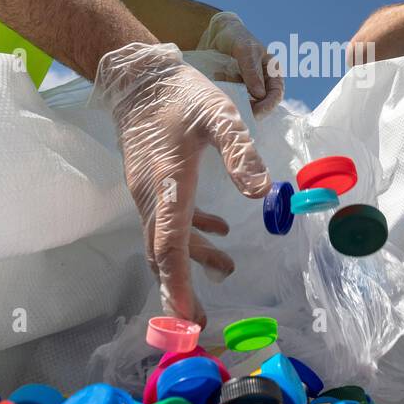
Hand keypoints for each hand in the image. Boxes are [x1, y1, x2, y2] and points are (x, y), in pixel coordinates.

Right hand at [92, 42, 272, 325]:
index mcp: (167, 186)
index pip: (169, 246)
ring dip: (189, 265)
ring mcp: (149, 192)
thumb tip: (262, 192)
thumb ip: (241, 152)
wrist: (141, 78)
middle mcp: (152, 197)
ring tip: (220, 279)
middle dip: (179, 291)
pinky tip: (220, 236)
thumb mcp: (219, 117)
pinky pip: (169, 221)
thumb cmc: (181, 96)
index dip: (177, 284)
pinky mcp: (153, 184)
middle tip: (197, 325)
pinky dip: (191, 236)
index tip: (185, 317)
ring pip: (166, 240)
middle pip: (162, 255)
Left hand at [197, 12, 283, 117]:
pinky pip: (233, 98)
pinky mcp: (235, 88)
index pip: (276, 94)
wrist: (217, 32)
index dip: (268, 106)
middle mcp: (263, 81)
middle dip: (251, 108)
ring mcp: (248, 86)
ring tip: (225, 88)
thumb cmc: (236, 37)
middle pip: (262, 103)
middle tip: (237, 110)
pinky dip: (226, 95)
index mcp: (272, 71)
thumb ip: (251, 70)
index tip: (255, 113)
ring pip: (247, 103)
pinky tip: (219, 82)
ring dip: (237, 100)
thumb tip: (259, 95)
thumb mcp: (245, 50)